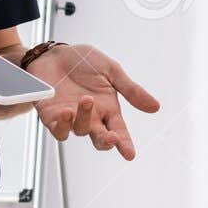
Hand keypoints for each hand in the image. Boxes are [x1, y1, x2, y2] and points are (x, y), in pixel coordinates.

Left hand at [30, 43, 159, 159]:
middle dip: (106, 141)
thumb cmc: (82, 61)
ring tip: (85, 100)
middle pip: (100, 139)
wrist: (54, 53)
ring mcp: (71, 118)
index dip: (125, 144)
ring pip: (79, 131)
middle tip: (111, 137)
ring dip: (84, 120)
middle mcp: (91, 117)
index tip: (129, 154)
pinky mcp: (51, 116)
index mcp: (108, 108)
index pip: (119, 131)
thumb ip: (131, 90)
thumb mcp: (112, 70)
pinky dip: (62, 125)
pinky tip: (67, 112)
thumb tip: (155, 107)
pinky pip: (57, 129)